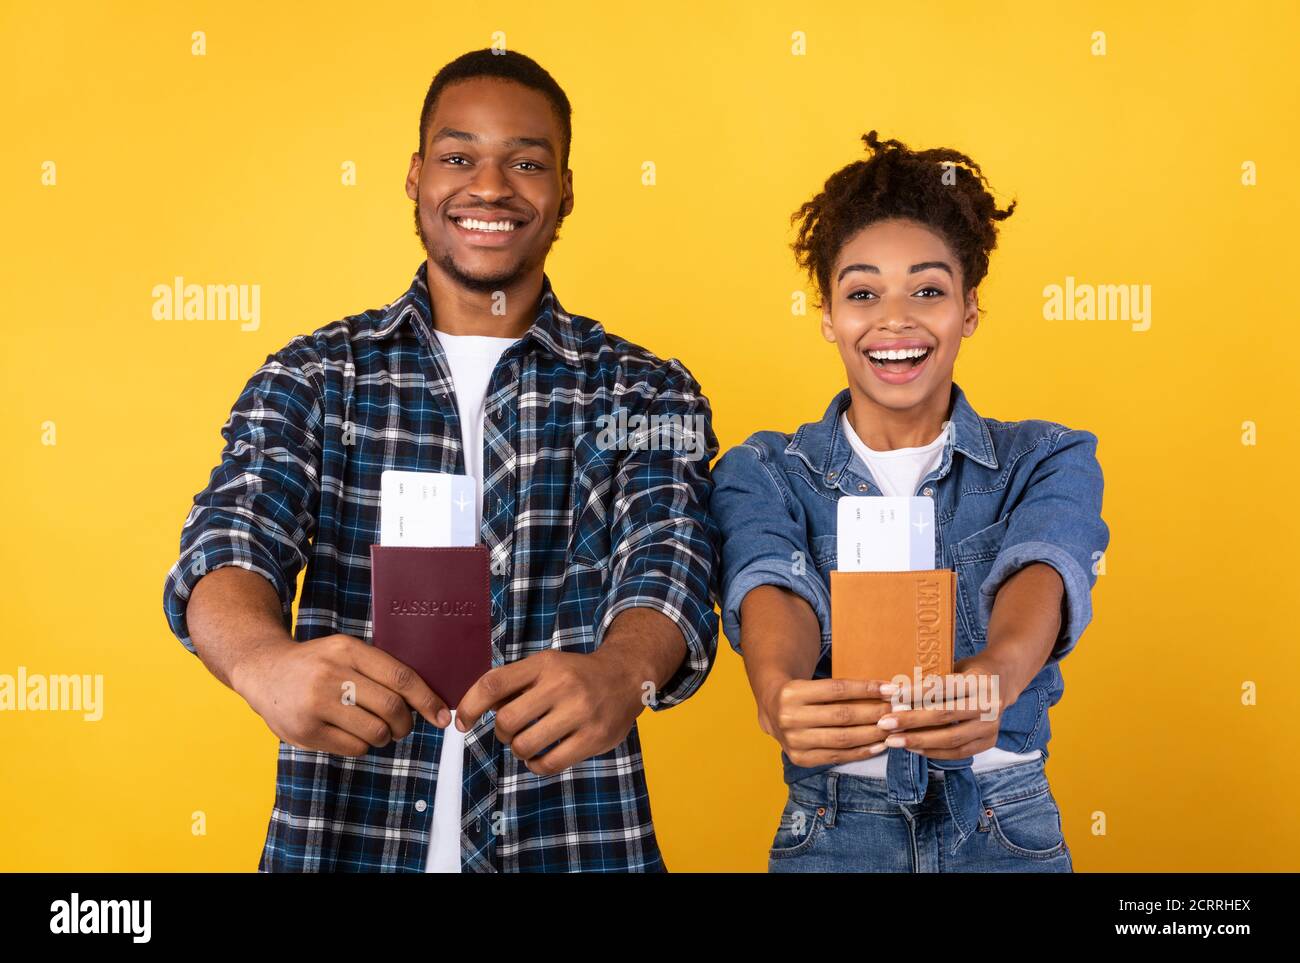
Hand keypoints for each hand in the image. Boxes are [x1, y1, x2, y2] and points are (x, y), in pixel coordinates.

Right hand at [231, 634, 448, 756]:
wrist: (263, 669)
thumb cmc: (316, 664)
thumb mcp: (344, 651)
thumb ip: (379, 669)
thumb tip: (426, 700)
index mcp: (348, 650)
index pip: (400, 676)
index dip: (427, 699)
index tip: (441, 715)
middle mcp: (332, 674)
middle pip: (391, 708)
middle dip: (405, 724)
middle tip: (402, 727)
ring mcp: (316, 704)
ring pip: (375, 732)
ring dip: (384, 737)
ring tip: (374, 730)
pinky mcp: (305, 730)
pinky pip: (354, 747)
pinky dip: (362, 746)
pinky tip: (351, 734)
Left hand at [454, 648, 646, 775]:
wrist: (626, 676)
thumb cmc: (576, 675)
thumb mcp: (546, 666)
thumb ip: (514, 685)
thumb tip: (476, 708)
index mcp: (544, 664)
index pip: (493, 684)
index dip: (470, 706)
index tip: (463, 723)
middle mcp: (561, 685)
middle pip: (506, 720)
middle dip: (502, 732)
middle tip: (512, 731)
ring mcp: (579, 712)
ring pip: (525, 745)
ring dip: (519, 750)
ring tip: (529, 743)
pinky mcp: (593, 738)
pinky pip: (548, 764)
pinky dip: (536, 765)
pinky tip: (541, 757)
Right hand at [755, 676, 896, 767]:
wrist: (771, 710)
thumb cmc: (801, 693)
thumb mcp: (812, 683)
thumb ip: (841, 690)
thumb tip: (885, 690)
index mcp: (792, 692)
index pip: (837, 689)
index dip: (866, 689)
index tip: (890, 688)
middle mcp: (789, 717)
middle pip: (842, 715)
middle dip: (874, 712)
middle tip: (898, 710)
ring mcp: (793, 741)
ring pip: (842, 738)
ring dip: (872, 734)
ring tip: (893, 728)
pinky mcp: (800, 759)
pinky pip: (837, 756)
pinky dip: (861, 752)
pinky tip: (879, 745)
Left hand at [873, 655, 1009, 759]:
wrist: (1004, 680)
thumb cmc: (970, 671)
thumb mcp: (954, 667)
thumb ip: (933, 681)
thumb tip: (895, 694)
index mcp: (979, 680)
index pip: (942, 688)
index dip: (915, 693)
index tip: (891, 698)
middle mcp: (989, 704)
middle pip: (944, 715)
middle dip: (911, 721)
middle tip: (885, 724)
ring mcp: (992, 725)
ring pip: (951, 738)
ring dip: (919, 741)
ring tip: (894, 741)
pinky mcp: (990, 741)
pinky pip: (959, 752)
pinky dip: (935, 751)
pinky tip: (914, 748)